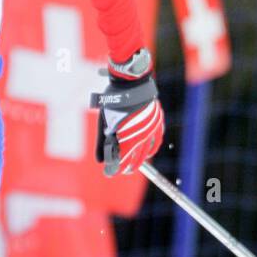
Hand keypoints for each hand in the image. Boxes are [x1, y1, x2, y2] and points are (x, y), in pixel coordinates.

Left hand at [93, 49, 164, 175]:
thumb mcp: (104, 122)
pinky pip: (156, 141)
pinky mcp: (157, 124)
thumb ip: (102, 142)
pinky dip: (151, 149)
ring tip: (133, 164)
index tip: (109, 173)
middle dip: (126, 166)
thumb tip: (100, 160)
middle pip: (135, 160)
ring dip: (140, 160)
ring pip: (146, 153)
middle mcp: (140, 137)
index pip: (121, 162)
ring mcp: (150, 131)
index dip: (114, 169)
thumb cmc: (114, 103)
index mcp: (126, 138)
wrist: (132, 84)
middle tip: (121, 170)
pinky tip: (147, 152)